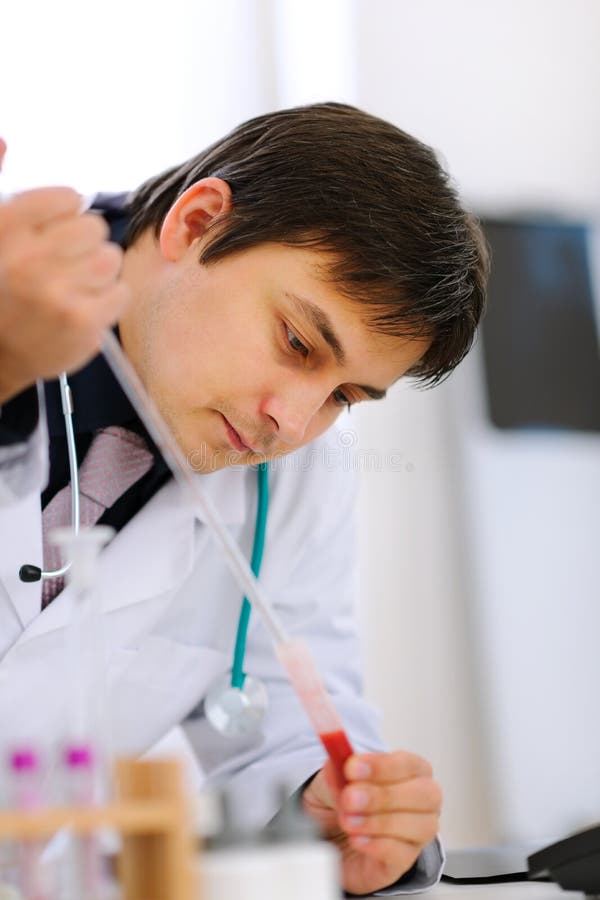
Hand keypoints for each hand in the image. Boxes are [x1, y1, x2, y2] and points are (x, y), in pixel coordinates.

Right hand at [0, 150, 129, 402]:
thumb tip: (5, 140)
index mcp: (6, 228)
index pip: (69, 198)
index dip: (66, 216)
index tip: (53, 235)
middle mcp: (29, 258)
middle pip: (94, 227)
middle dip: (83, 245)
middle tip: (64, 265)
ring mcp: (58, 292)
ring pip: (110, 258)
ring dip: (98, 272)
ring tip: (74, 287)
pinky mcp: (82, 322)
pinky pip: (121, 292)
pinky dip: (109, 300)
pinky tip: (85, 307)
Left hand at [302, 749, 441, 894]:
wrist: (328, 834)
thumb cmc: (341, 799)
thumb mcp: (334, 775)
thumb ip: (338, 763)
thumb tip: (337, 749)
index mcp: (410, 770)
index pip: (409, 764)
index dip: (382, 766)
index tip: (352, 768)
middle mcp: (422, 801)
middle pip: (425, 795)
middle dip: (384, 795)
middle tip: (350, 797)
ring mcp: (417, 833)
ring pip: (420, 826)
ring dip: (380, 822)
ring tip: (348, 820)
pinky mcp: (404, 861)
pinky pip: (403, 855)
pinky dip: (379, 845)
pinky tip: (358, 838)